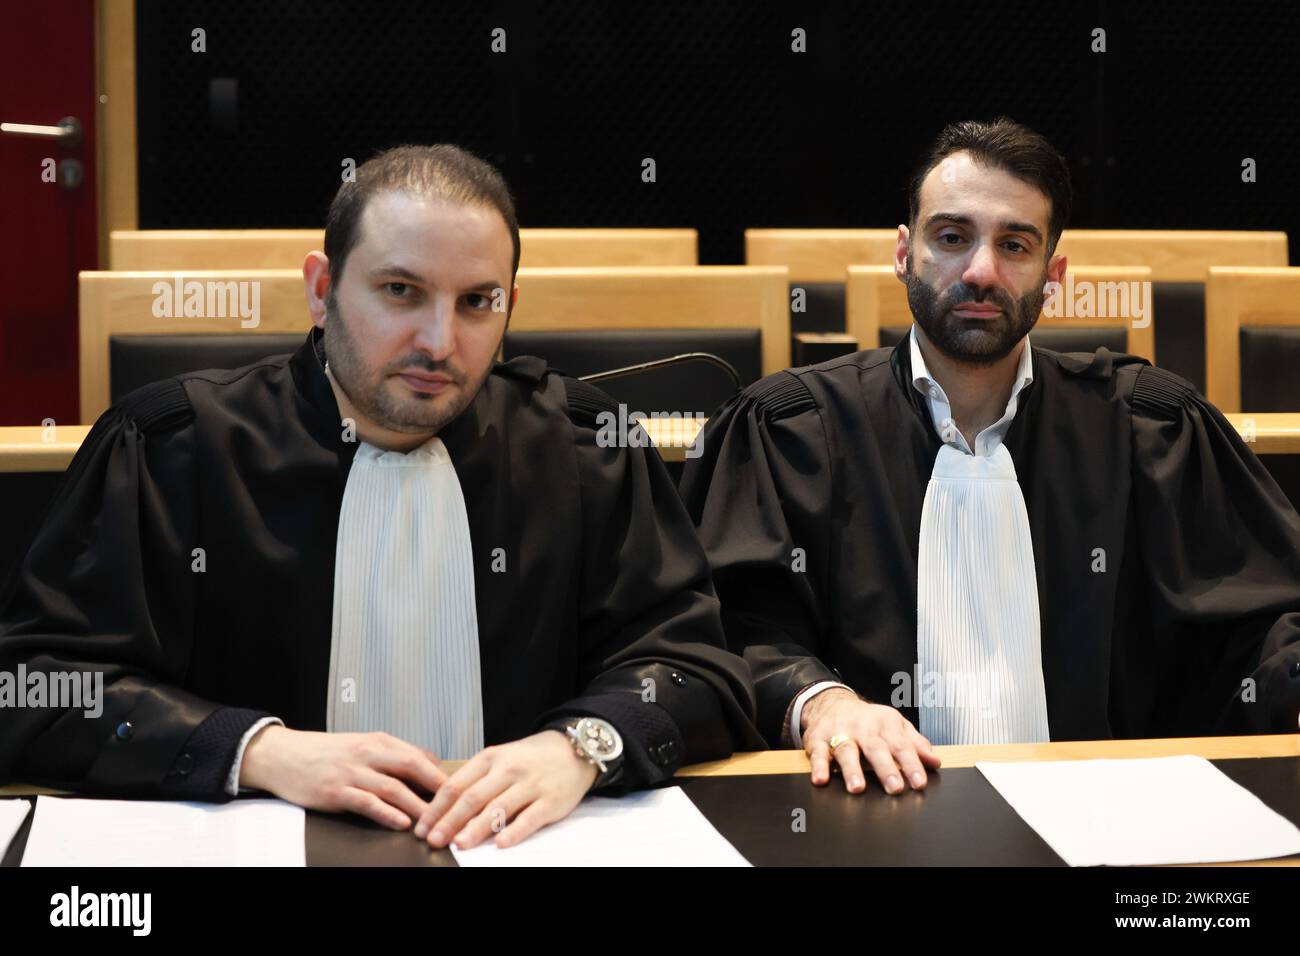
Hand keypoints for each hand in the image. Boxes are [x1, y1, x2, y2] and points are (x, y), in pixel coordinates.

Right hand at [239, 726, 446, 828]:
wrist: (283, 755)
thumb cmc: (325, 753)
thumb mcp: (362, 744)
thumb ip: (392, 755)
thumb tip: (429, 765)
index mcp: (379, 741)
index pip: (419, 756)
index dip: (441, 774)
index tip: (459, 790)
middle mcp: (369, 753)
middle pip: (413, 768)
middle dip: (438, 789)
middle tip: (457, 807)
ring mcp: (352, 772)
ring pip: (394, 788)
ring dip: (417, 807)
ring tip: (435, 822)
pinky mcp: (336, 791)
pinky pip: (367, 802)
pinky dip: (387, 813)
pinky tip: (401, 823)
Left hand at [413, 730, 598, 850]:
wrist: (573, 750)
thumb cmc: (530, 759)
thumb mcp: (500, 759)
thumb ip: (475, 780)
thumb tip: (443, 808)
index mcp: (490, 758)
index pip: (456, 784)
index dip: (436, 808)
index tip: (423, 828)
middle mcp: (508, 770)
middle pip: (473, 797)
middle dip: (450, 821)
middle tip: (434, 840)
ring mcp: (530, 785)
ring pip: (498, 808)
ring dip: (476, 828)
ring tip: (460, 844)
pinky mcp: (550, 801)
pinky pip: (530, 818)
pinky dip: (514, 831)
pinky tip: (501, 844)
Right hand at [801, 688, 940, 794]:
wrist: (831, 702)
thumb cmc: (868, 721)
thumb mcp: (895, 727)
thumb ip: (915, 744)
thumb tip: (935, 762)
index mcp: (886, 724)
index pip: (901, 746)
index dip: (911, 765)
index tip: (919, 783)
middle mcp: (863, 727)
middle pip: (876, 748)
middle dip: (885, 768)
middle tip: (895, 788)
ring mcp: (839, 732)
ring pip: (846, 750)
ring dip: (852, 769)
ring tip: (858, 788)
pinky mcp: (817, 738)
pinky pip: (818, 753)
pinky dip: (819, 766)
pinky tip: (821, 780)